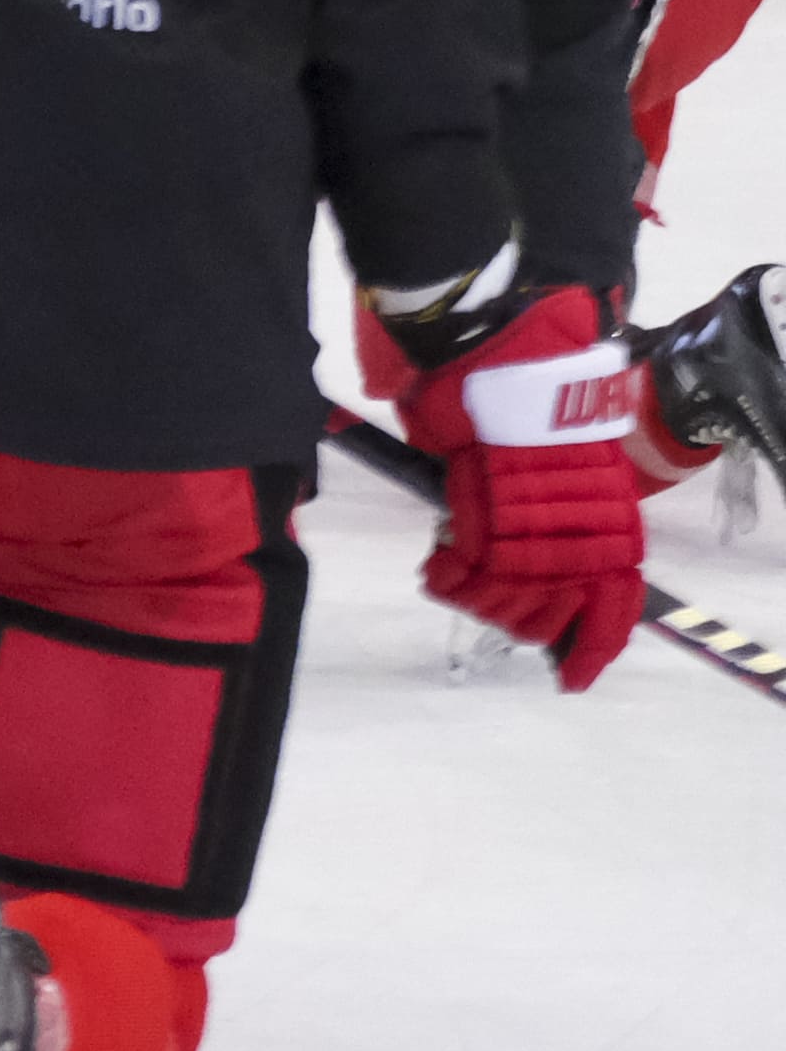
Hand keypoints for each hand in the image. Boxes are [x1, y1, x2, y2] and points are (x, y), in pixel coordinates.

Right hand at [398, 287, 648, 688]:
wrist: (510, 371)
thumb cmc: (538, 414)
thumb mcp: (569, 472)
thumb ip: (562, 521)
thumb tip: (539, 559)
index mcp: (610, 538)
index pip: (611, 613)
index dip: (590, 650)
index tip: (569, 679)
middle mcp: (579, 552)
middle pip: (546, 622)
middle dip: (517, 619)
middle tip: (492, 592)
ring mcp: (531, 549)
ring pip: (505, 611)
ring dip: (479, 599)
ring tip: (460, 569)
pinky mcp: (486, 537)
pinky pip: (463, 585)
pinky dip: (446, 580)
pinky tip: (439, 564)